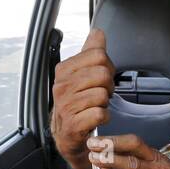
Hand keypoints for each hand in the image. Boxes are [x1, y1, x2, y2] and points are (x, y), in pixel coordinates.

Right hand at [50, 28, 113, 168]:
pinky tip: (95, 119)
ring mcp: (65, 105)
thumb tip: (97, 32)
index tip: (100, 79)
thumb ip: (90, 52)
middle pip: (102, 74)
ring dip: (105, 103)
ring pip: (102, 94)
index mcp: (64, 70)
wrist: (68, 136)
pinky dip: (103, 117)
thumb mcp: (82, 75)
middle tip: (101, 95)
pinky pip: (100, 113)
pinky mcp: (73, 124)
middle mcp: (61, 86)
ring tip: (96, 107)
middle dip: (108, 86)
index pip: (98, 55)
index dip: (107, 67)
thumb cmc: (77, 104)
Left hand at [86, 133, 169, 168]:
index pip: (134, 143)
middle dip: (110, 154)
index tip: (97, 142)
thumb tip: (107, 168)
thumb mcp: (155, 167)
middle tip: (94, 154)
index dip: (114, 142)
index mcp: (154, 157)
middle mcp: (156, 168)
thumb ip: (133, 165)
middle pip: (132, 156)